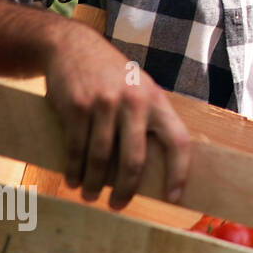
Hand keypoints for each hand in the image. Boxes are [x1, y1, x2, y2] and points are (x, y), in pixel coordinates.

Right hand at [42, 23, 191, 209]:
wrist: (72, 47)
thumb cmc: (112, 76)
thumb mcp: (140, 89)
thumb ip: (149, 120)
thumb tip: (156, 166)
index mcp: (157, 101)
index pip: (178, 141)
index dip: (179, 171)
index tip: (174, 197)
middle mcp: (134, 103)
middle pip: (135, 159)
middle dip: (126, 189)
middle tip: (117, 205)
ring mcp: (105, 104)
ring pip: (102, 158)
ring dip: (95, 184)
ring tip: (91, 196)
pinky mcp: (77, 107)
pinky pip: (76, 148)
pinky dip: (74, 170)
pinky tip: (72, 181)